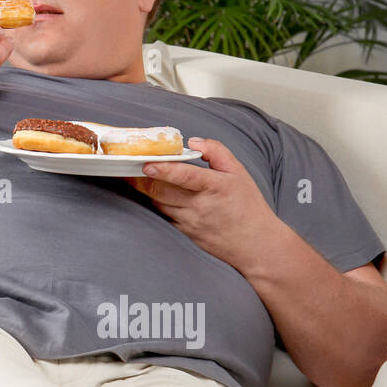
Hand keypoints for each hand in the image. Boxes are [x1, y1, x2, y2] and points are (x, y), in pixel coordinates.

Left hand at [126, 137, 282, 270]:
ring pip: (159, 203)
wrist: (256, 245)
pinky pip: (164, 216)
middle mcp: (200, 205)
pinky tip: (157, 195)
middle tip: (130, 166)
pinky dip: (158, 204)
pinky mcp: (185, 233)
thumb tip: (193, 141)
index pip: (186, 177)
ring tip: (140, 177)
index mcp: (216, 186)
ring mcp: (190, 222)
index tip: (147, 164)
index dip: (164, 170)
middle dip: (142, 178)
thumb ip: (217, 151)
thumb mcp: (239, 173)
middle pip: (161, 190)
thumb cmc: (248, 206)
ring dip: (148, 190)